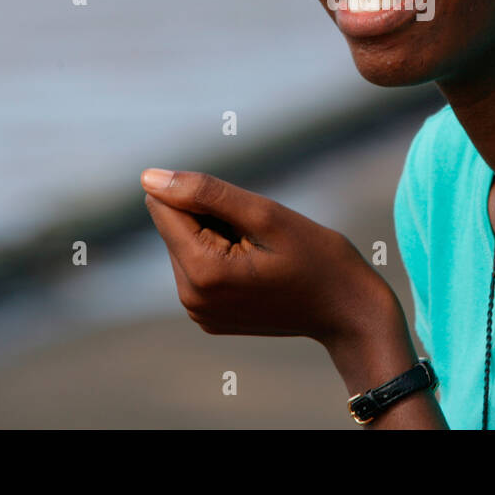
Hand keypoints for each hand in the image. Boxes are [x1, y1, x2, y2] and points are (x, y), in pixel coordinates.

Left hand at [142, 168, 386, 347]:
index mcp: (202, 273)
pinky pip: (198, 267)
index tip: (244, 215)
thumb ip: (204, 192)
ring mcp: (199, 313)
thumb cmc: (316, 256)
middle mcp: (191, 299)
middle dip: (211, 217)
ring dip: (217, 234)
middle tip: (261, 237)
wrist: (347, 309)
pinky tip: (258, 267)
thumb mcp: (265, 214)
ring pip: (185, 245)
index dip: (204, 196)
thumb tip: (147, 178)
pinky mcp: (207, 317)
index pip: (165, 207)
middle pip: (175, 227)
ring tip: (262, 253)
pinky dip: (222, 255)